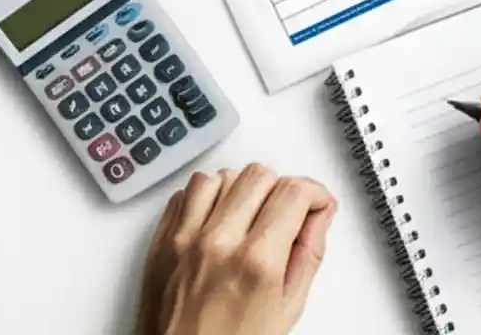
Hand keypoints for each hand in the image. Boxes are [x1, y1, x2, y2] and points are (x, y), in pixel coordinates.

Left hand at [135, 164, 336, 334]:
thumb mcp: (287, 307)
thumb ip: (309, 253)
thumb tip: (320, 215)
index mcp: (257, 261)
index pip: (294, 191)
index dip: (314, 193)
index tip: (315, 203)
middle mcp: (218, 243)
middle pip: (259, 174)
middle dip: (280, 189)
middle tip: (284, 214)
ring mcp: (184, 240)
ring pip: (220, 176)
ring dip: (240, 189)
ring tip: (248, 215)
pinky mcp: (160, 242)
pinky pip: (185, 193)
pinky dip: (206, 197)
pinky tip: (217, 218)